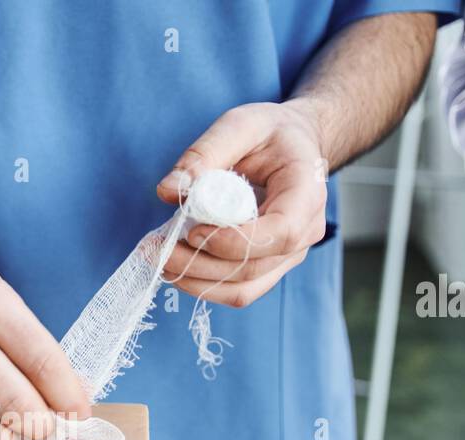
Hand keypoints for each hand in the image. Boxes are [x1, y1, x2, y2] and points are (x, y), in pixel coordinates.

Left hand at [155, 100, 327, 307]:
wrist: (295, 145)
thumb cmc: (271, 133)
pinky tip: (177, 266)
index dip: (235, 241)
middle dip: (199, 264)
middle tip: (158, 250)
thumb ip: (204, 153)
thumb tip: (168, 190)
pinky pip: (237, 289)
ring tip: (160, 260)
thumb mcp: (240, 125)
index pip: (280, 232)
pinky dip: (204, 284)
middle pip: (252, 268)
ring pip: (243, 288)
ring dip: (197, 281)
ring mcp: (289, 255)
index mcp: (307, 193)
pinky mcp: (269, 266)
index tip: (192, 233)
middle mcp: (305, 232)